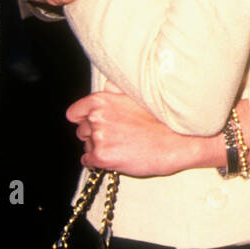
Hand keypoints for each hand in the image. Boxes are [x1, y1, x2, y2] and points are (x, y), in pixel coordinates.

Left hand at [67, 82, 199, 177]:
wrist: (175, 142)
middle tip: (117, 136)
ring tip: (121, 146)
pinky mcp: (101, 157)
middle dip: (95, 135)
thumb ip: (116, 90)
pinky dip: (99, 162)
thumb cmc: (159, 119)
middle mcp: (96, 117)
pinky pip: (88, 162)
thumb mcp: (138, 97)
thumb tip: (106, 85)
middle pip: (81, 131)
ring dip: (99, 148)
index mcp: (101, 100)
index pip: (74, 113)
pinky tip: (116, 157)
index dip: (84, 120)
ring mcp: (98, 137)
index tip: (93, 124)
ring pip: (87, 147)